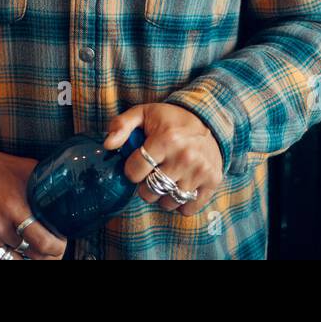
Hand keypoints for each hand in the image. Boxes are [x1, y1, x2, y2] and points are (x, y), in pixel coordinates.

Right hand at [0, 146, 66, 259]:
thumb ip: (45, 186)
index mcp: (13, 207)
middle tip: (49, 252)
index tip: (59, 246)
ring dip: (21, 257)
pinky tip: (8, 249)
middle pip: (28, 255)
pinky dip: (0, 257)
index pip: (42, 244)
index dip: (56, 250)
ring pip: (9, 261)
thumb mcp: (26, 170)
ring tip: (28, 250)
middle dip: (43, 256)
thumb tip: (67, 195)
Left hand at [103, 103, 222, 215]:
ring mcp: (200, 171)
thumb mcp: (143, 113)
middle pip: (150, 191)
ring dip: (162, 196)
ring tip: (166, 179)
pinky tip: (180, 186)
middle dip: (145, 185)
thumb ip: (121, 125)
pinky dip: (181, 204)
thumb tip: (108, 144)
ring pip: (168, 203)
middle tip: (151, 173)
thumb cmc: (170, 119)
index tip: (137, 163)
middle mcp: (184, 157)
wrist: (208, 120)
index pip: (134, 172)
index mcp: (166, 139)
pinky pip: (188, 209)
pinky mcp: (212, 181)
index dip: (131, 170)